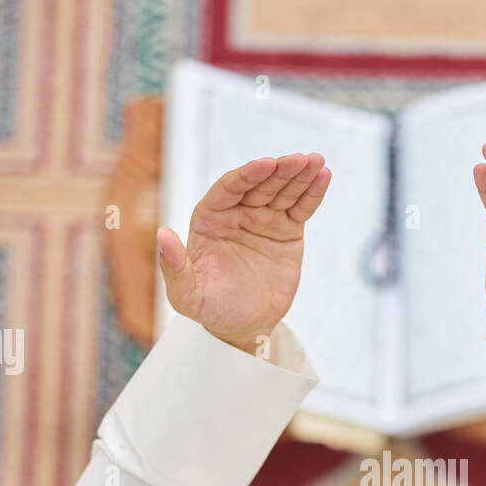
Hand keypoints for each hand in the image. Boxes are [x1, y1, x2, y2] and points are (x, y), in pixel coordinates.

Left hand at [157, 153, 330, 354]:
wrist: (243, 326)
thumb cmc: (210, 309)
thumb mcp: (187, 294)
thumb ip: (174, 266)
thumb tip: (162, 234)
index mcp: (210, 219)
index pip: (229, 188)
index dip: (248, 175)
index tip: (267, 164)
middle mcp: (237, 212)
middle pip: (260, 184)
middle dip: (280, 170)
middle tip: (299, 159)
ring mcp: (264, 219)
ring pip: (283, 191)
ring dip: (300, 175)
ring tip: (316, 161)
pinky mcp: (287, 231)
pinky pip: (301, 208)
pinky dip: (313, 193)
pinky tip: (323, 176)